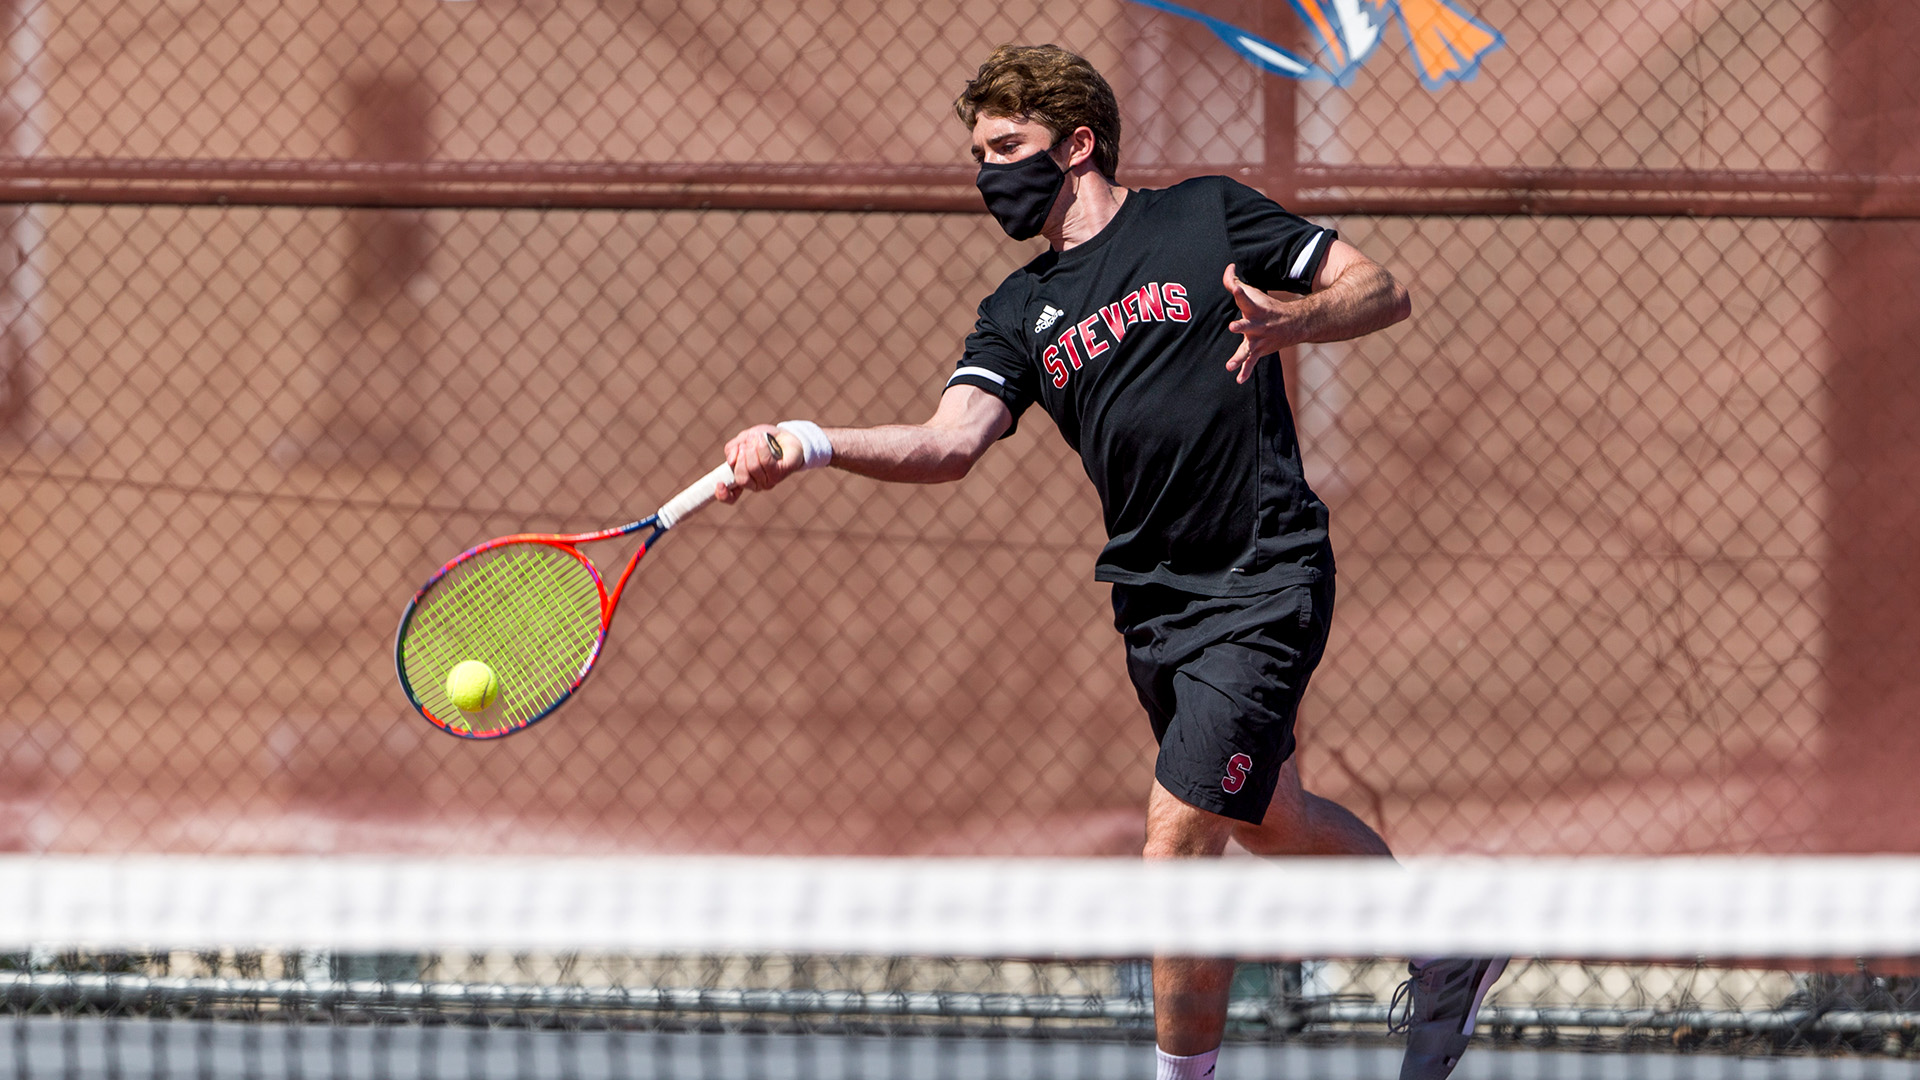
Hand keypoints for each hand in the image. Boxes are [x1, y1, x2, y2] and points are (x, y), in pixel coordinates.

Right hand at [716, 425, 801, 502]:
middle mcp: (756, 484)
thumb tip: (730, 461)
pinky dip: (762, 448)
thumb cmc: (763, 440)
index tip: (719, 484)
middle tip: (745, 446)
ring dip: (752, 449)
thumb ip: (732, 449)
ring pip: (754, 468)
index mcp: (743, 479)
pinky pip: (767, 462)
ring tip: (756, 439)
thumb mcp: (743, 440)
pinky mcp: (780, 474)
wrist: (785, 436)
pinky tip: (762, 440)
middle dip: (741, 459)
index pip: (731, 497)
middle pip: (742, 479)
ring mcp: (768, 481)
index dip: (723, 494)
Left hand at [1222, 263, 1305, 384]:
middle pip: (1247, 325)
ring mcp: (1258, 340)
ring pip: (1248, 349)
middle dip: (1240, 327)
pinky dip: (1246, 372)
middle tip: (1233, 327)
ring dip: (1239, 357)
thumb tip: (1228, 268)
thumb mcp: (1253, 292)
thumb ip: (1235, 282)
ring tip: (1229, 365)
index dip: (1240, 290)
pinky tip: (1239, 379)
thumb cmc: (1266, 307)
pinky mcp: (1258, 350)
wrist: (1292, 324)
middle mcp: (1256, 324)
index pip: (1244, 296)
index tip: (1236, 284)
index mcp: (1253, 308)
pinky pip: (1251, 363)